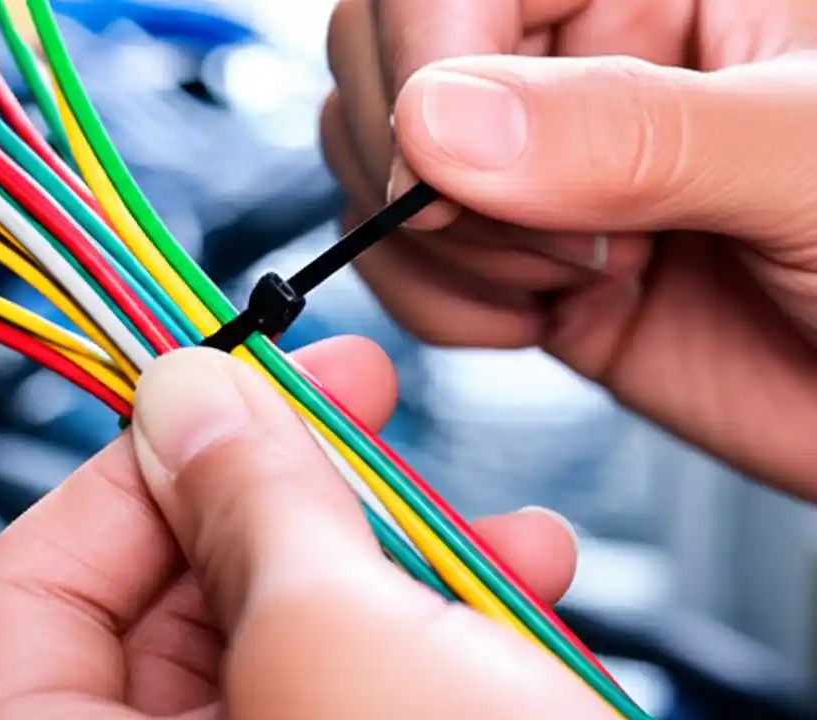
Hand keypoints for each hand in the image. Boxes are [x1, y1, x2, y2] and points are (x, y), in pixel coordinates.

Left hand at [0, 338, 606, 717]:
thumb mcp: (337, 651)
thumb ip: (248, 510)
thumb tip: (188, 400)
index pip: (26, 592)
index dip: (124, 476)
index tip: (214, 400)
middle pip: (167, 609)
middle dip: (280, 497)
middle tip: (353, 415)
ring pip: (285, 646)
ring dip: (387, 561)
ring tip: (485, 526)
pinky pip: (357, 694)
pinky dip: (430, 633)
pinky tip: (513, 596)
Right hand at [322, 0, 816, 492]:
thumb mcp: (810, 167)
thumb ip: (634, 134)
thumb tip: (441, 122)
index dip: (431, 61)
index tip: (473, 169)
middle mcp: (579, 56)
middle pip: (381, 56)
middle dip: (434, 172)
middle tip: (562, 236)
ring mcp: (534, 160)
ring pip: (371, 158)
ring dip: (439, 247)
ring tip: (576, 276)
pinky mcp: (513, 251)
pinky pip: (399, 260)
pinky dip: (438, 306)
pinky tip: (540, 315)